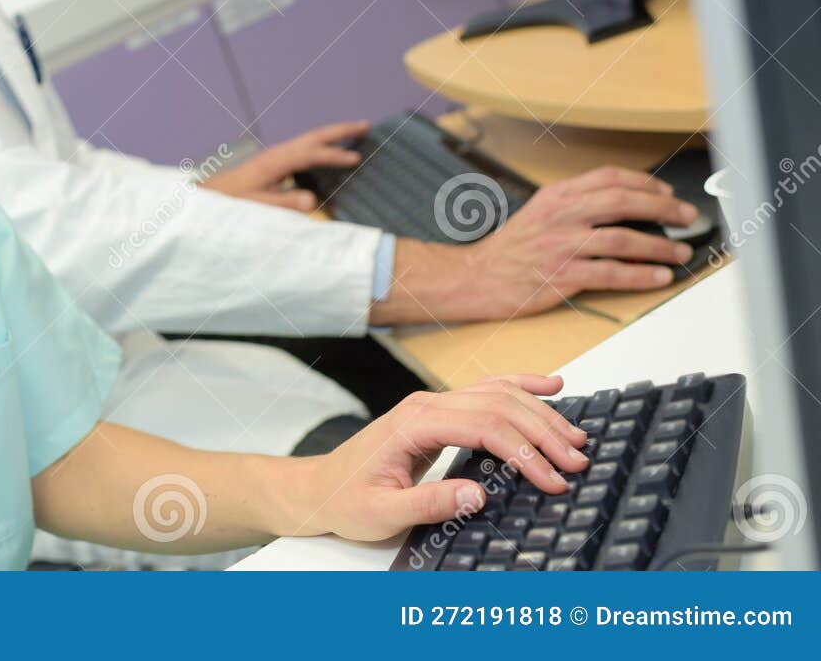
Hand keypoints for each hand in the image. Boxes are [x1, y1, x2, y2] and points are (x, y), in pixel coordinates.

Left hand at [200, 120, 368, 210]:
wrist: (212, 195)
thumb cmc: (234, 202)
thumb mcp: (258, 206)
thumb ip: (285, 203)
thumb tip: (313, 201)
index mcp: (275, 162)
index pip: (311, 154)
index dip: (334, 156)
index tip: (356, 158)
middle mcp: (278, 152)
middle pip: (314, 136)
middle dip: (341, 130)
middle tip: (367, 125)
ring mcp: (277, 154)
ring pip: (311, 139)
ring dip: (334, 134)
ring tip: (358, 130)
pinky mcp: (276, 159)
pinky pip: (305, 147)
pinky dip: (323, 144)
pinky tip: (332, 149)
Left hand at [285, 374, 588, 540]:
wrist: (320, 487)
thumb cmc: (347, 500)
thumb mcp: (382, 513)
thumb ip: (429, 504)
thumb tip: (478, 494)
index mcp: (414, 423)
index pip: (484, 426)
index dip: (524, 453)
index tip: (554, 480)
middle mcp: (426, 404)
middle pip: (498, 405)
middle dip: (543, 432)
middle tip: (578, 462)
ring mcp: (433, 404)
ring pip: (497, 395)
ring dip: (540, 413)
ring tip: (576, 437)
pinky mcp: (439, 412)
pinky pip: (486, 392)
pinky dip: (520, 387)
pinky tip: (549, 385)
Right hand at [374, 166, 698, 324]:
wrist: (478, 277)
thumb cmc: (511, 249)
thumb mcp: (540, 213)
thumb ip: (576, 206)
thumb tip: (623, 209)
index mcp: (557, 196)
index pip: (609, 178)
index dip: (644, 182)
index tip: (665, 191)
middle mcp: (561, 216)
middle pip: (624, 202)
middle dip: (663, 208)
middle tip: (686, 216)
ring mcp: (562, 245)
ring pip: (623, 239)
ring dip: (659, 247)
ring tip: (679, 252)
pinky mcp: (563, 275)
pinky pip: (612, 274)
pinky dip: (640, 276)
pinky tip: (658, 277)